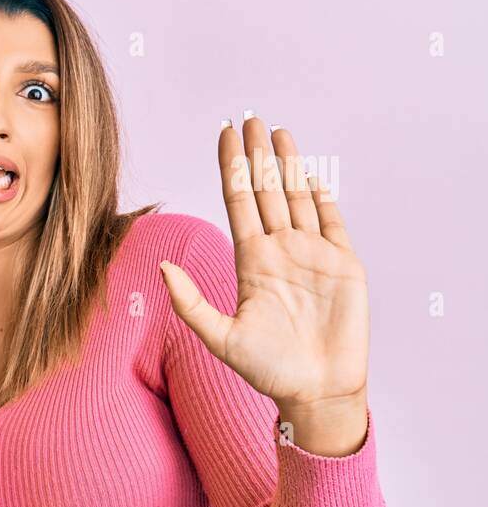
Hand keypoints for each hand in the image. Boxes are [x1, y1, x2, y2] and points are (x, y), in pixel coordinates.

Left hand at [160, 115, 369, 424]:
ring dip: (288, 163)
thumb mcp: (220, 337)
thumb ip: (190, 303)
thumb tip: (161, 269)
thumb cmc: (267, 370)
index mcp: (250, 260)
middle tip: (250, 116)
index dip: (231, 167)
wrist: (315, 391)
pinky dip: (322, 195)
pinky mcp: (344, 264)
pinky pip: (332, 221)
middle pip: (266, 189)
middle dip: (258, 153)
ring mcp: (312, 254)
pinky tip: (312, 171)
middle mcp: (279, 250)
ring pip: (297, 196)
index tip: (224, 134)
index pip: (238, 200)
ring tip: (278, 130)